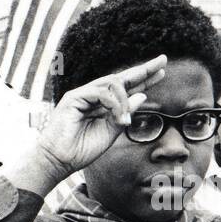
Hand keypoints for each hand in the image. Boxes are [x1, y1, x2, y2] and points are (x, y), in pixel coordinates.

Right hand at [35, 55, 167, 182]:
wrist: (58, 161)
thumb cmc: (80, 151)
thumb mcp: (110, 133)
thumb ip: (124, 115)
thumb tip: (142, 95)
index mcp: (101, 105)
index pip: (125, 88)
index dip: (143, 79)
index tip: (162, 71)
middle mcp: (92, 96)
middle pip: (121, 78)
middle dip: (142, 70)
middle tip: (162, 60)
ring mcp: (82, 95)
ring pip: (112, 83)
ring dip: (124, 99)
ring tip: (124, 119)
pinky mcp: (74, 98)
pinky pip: (101, 92)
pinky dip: (113, 103)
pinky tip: (117, 116)